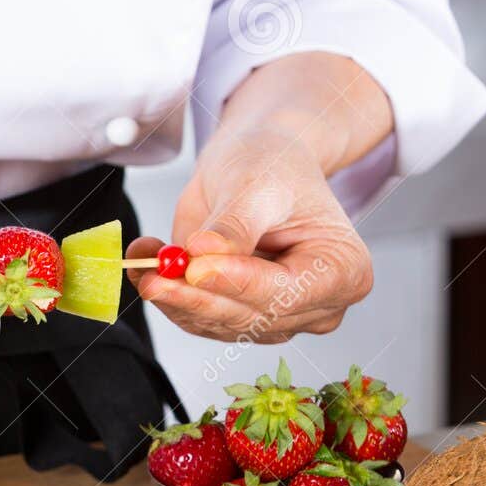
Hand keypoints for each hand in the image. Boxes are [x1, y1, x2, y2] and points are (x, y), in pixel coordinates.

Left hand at [127, 124, 372, 342]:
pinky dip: (167, 296)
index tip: (196, 268)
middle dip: (195, 297)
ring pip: (217, 322)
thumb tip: (203, 255)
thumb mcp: (258, 184)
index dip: (237, 283)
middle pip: (248, 316)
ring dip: (174, 297)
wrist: (256, 163)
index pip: (285, 292)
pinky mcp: (237, 317)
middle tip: (153, 276)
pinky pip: (197, 318)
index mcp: (343, 272)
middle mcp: (314, 305)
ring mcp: (274, 317)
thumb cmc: (274, 166)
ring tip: (141, 264)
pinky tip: (143, 268)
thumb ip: (235, 225)